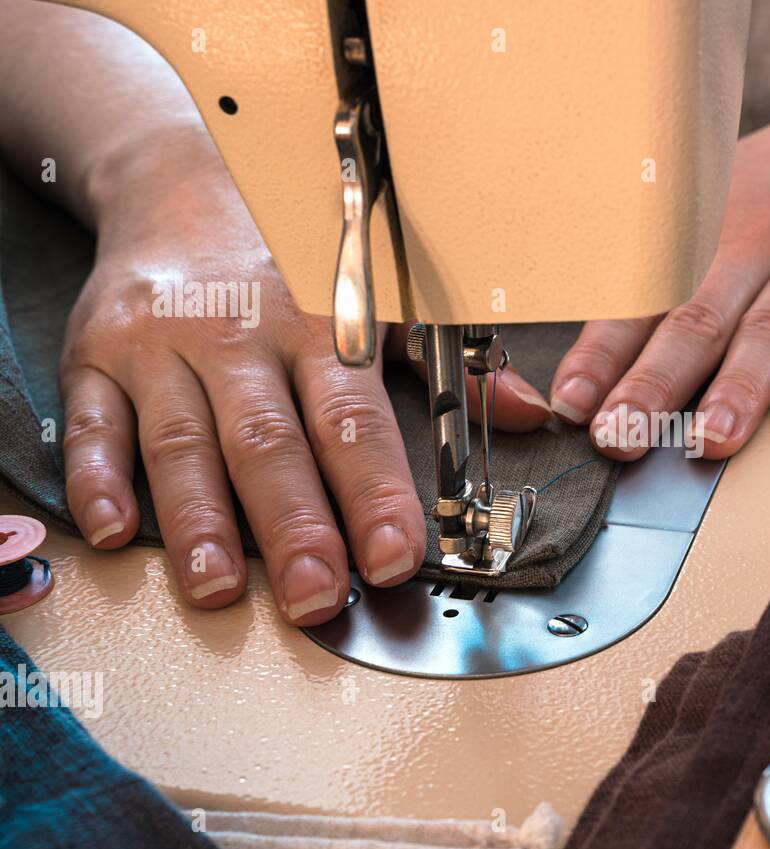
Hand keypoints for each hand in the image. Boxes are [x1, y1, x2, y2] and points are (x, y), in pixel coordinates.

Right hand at [60, 139, 550, 623]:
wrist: (183, 181)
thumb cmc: (294, 257)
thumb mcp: (386, 296)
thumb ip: (453, 366)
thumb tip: (528, 414)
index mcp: (322, 327)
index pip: (356, 420)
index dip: (377, 493)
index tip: (394, 556)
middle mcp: (243, 337)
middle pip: (271, 442)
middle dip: (295, 527)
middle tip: (315, 598)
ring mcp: (165, 346)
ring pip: (184, 441)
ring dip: (201, 520)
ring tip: (218, 588)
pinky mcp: (98, 354)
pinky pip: (93, 421)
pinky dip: (98, 478)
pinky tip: (113, 531)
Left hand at [548, 75, 769, 459]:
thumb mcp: (718, 203)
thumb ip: (666, 272)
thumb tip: (598, 357)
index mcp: (702, 234)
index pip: (641, 299)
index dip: (602, 355)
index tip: (570, 405)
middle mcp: (753, 243)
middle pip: (696, 320)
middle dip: (653, 384)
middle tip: (621, 438)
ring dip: (738, 389)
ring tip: (709, 441)